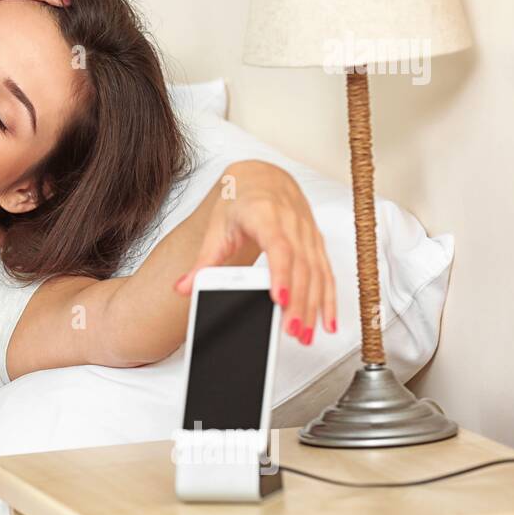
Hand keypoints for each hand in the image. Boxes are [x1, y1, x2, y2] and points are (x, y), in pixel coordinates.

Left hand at [174, 161, 336, 344]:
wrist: (262, 180)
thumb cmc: (240, 201)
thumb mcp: (217, 228)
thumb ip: (203, 261)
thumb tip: (185, 287)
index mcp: (265, 215)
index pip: (278, 246)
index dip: (281, 273)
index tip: (279, 299)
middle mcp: (292, 223)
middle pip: (300, 267)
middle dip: (298, 302)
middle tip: (291, 330)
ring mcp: (308, 233)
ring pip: (316, 273)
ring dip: (313, 307)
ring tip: (304, 334)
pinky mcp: (317, 243)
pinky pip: (327, 273)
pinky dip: (328, 299)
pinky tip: (326, 322)